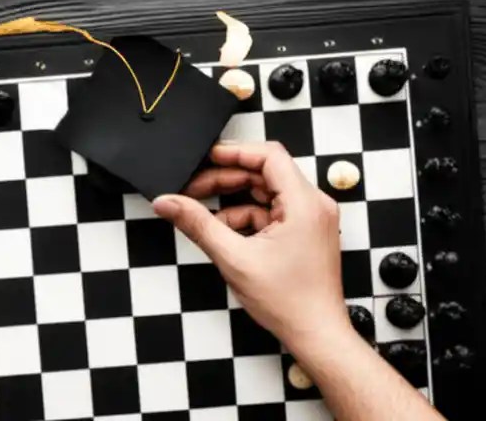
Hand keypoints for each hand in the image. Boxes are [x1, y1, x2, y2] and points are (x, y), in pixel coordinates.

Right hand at [153, 142, 349, 347]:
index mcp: (304, 203)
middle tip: (194, 188)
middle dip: (227, 178)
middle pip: (265, 173)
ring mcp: (311, 219)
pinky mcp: (306, 232)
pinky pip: (272, 212)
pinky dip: (247, 218)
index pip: (270, 156)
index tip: (208, 156)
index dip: (235, 152)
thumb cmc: (290, 302)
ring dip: (234, 199)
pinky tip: (224, 232)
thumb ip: (198, 225)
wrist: (316, 335)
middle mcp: (313, 205)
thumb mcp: (234, 259)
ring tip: (202, 210)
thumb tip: (169, 203)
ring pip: (267, 193)